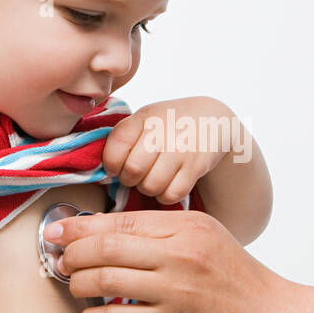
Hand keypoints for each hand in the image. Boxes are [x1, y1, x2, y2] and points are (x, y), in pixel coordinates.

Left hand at [41, 209, 294, 312]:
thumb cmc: (240, 281)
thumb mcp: (208, 238)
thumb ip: (165, 232)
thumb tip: (109, 232)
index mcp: (186, 226)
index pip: (119, 219)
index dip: (79, 226)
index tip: (57, 231)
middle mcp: (180, 253)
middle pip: (104, 246)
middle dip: (71, 255)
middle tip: (61, 262)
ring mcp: (176, 290)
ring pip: (103, 281)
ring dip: (78, 285)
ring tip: (77, 289)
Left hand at [104, 96, 232, 203]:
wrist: (212, 120)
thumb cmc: (168, 124)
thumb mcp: (146, 119)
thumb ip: (124, 139)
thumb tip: (102, 172)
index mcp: (144, 117)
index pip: (115, 148)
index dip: (112, 165)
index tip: (117, 167)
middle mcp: (163, 130)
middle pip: (132, 171)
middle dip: (130, 180)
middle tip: (137, 176)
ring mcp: (182, 148)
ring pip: (151, 186)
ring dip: (148, 189)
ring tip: (153, 178)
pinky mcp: (197, 166)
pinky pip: (172, 194)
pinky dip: (167, 196)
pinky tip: (169, 184)